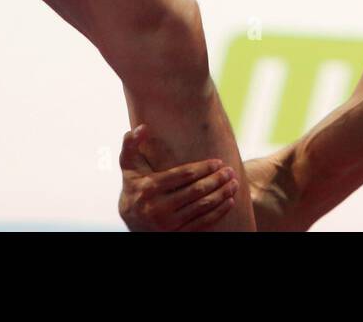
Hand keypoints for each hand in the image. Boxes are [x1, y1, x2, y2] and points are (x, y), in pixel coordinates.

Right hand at [118, 124, 239, 231]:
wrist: (130, 220)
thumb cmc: (133, 186)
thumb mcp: (128, 165)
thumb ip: (131, 144)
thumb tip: (142, 127)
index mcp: (149, 187)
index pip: (183, 175)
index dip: (203, 168)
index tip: (218, 161)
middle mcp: (158, 207)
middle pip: (195, 191)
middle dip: (216, 180)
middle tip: (230, 171)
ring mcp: (168, 224)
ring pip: (201, 207)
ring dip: (221, 195)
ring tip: (234, 184)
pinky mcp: (176, 234)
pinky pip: (202, 223)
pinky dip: (218, 212)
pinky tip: (229, 202)